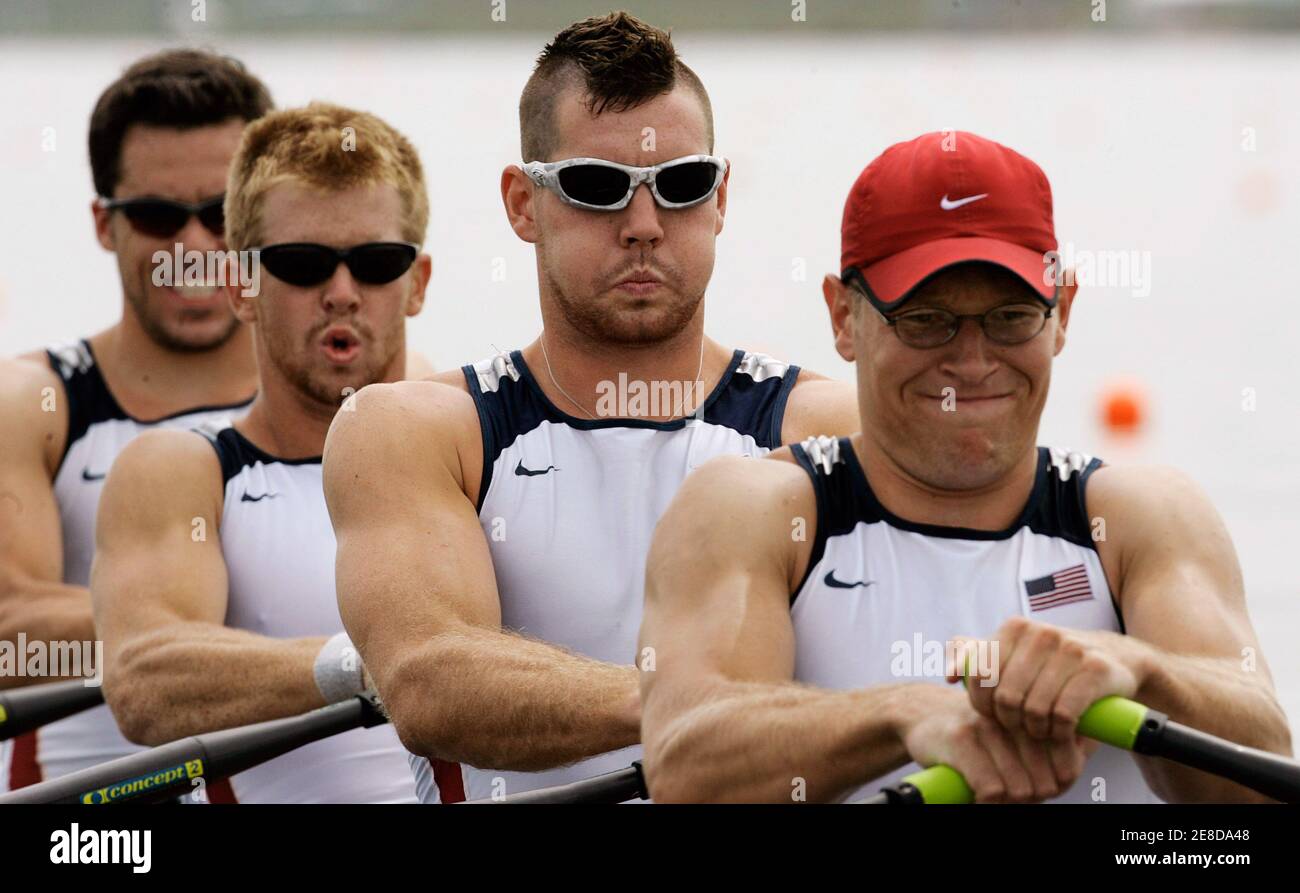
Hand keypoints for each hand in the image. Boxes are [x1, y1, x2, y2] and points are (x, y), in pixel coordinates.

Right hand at [895, 684, 1088, 802]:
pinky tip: (973, 789)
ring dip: (1006, 802)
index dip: (1052, 788)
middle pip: (1045, 785)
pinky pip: (991, 790)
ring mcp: (989, 727)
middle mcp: (1016, 719)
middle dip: (1029, 798)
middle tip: (1007, 790)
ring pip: (1020, 790)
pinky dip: (984, 800)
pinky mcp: (962, 740)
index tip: (1031, 783)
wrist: (921, 714)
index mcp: (1036, 717)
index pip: (1068, 770)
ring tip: (991, 790)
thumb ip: (1047, 750)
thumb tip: (1068, 777)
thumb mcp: (1014, 736)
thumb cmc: (977, 735)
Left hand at [948, 618, 1148, 769]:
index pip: (979, 675)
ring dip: (1036, 730)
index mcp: (1014, 627)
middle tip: (1021, 728)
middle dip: (1010, 721)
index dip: (982, 704)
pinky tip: (1061, 732)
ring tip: (1041, 731)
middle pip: (1006, 696)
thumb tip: (949, 676)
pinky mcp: (1096, 669)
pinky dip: (1059, 731)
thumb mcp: (1012, 655)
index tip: (995, 715)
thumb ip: (974, 658)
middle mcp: (1040, 632)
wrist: (1116, 659)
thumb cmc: (1053, 665)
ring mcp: (1070, 649)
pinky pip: (1063, 714)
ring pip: (1033, 707)